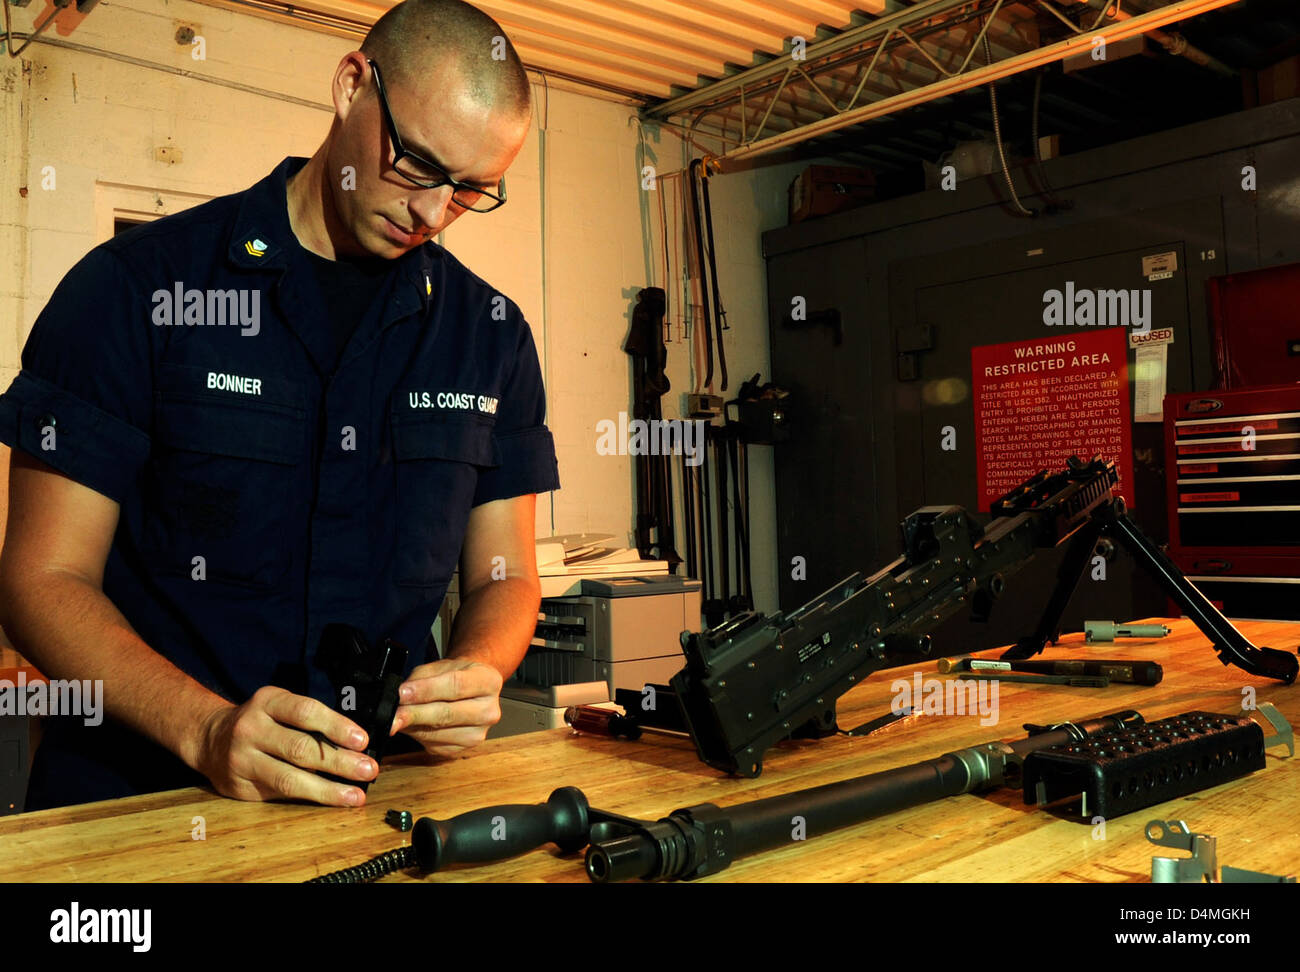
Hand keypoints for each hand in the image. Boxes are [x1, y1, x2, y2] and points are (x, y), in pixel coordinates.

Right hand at [195, 686, 377, 805]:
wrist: (209, 738)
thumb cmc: (261, 721)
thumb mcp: (281, 706)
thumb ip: (314, 719)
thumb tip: (363, 738)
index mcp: (268, 702)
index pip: (305, 712)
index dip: (336, 726)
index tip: (363, 740)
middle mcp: (251, 729)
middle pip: (301, 748)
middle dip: (340, 761)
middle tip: (368, 769)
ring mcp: (243, 760)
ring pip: (290, 779)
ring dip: (328, 789)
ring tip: (355, 795)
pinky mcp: (240, 787)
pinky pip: (280, 794)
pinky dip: (310, 798)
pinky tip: (331, 800)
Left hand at [390, 658, 502, 756]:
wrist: (470, 689)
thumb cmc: (456, 675)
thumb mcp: (440, 666)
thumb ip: (421, 679)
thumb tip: (400, 699)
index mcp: (489, 682)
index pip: (456, 686)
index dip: (426, 690)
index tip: (403, 693)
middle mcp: (489, 711)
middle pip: (448, 714)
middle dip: (415, 714)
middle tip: (393, 714)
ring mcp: (478, 734)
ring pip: (438, 733)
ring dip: (413, 726)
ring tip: (399, 716)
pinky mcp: (463, 749)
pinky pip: (434, 745)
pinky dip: (417, 735)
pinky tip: (414, 725)